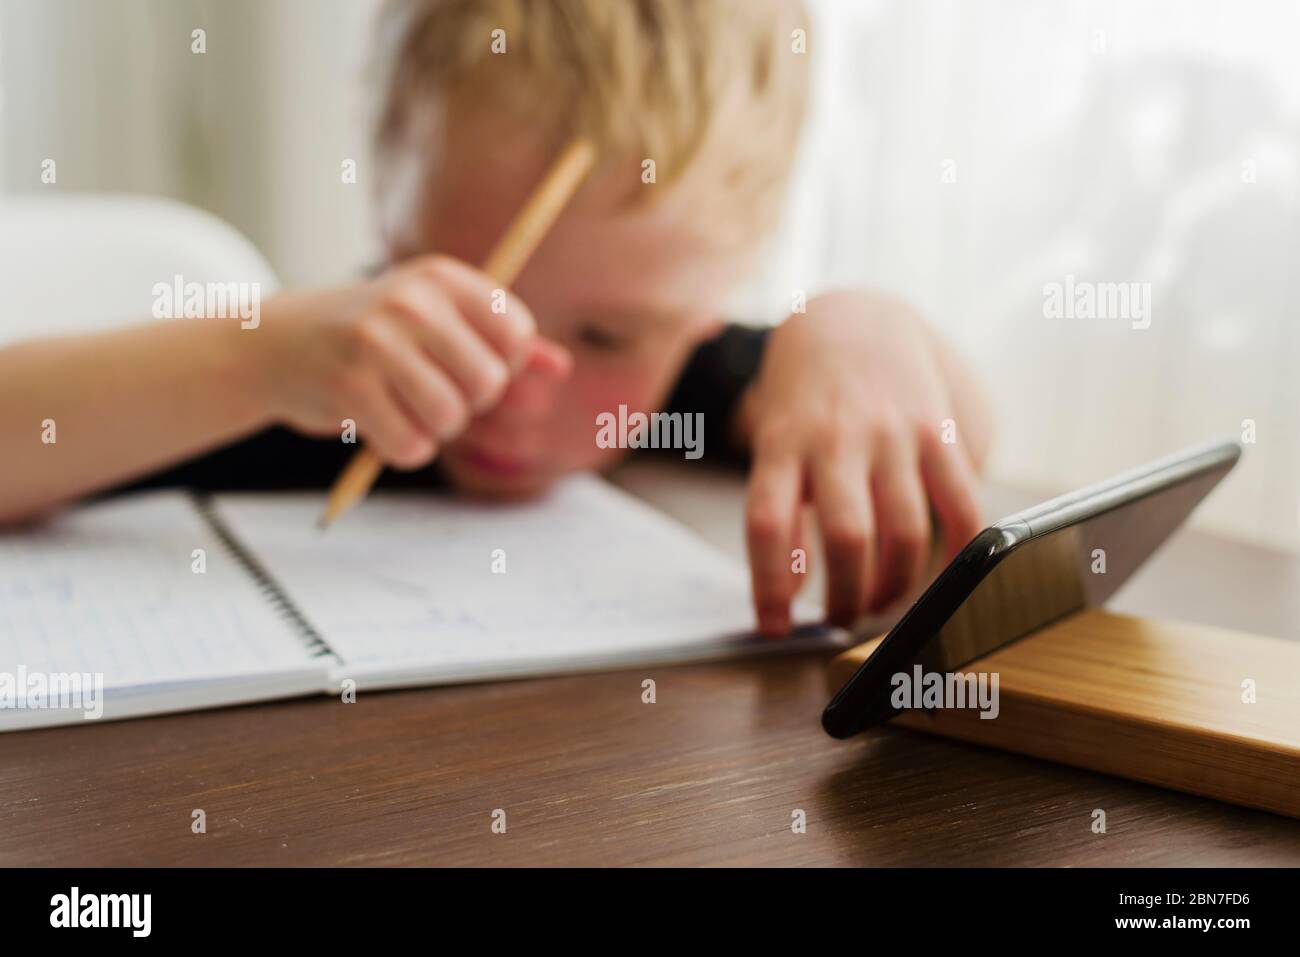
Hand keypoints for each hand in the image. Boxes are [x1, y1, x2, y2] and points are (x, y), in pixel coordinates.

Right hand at [253, 255, 544, 468]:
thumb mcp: (436, 322)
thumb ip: (500, 342)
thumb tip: (562, 366)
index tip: (464, 362)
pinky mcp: (349, 385)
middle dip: (465, 403)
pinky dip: (400, 448)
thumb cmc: (371, 336)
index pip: (516, 335)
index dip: (502, 365)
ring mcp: (376, 340)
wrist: (274, 345)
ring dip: (431, 429)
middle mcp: (411, 300)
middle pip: (488, 384)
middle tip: (427, 388)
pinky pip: (411, 446)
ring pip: (450, 419)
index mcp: (442, 277)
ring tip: (400, 404)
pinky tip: (375, 421)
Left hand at [740, 290, 989, 635]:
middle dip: (847, 597)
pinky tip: (943, 571)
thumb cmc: (805, 402)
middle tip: (842, 620)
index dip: (768, 586)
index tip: (773, 628)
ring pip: (904, 530)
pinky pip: (961, 503)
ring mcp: (893, 433)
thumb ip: (780, 510)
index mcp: (782, 442)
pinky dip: (958, 549)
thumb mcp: (774, 446)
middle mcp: (837, 437)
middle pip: (848, 536)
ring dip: (895, 586)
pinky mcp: (939, 432)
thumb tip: (790, 589)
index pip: (767, 524)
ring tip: (881, 602)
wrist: (856, 319)